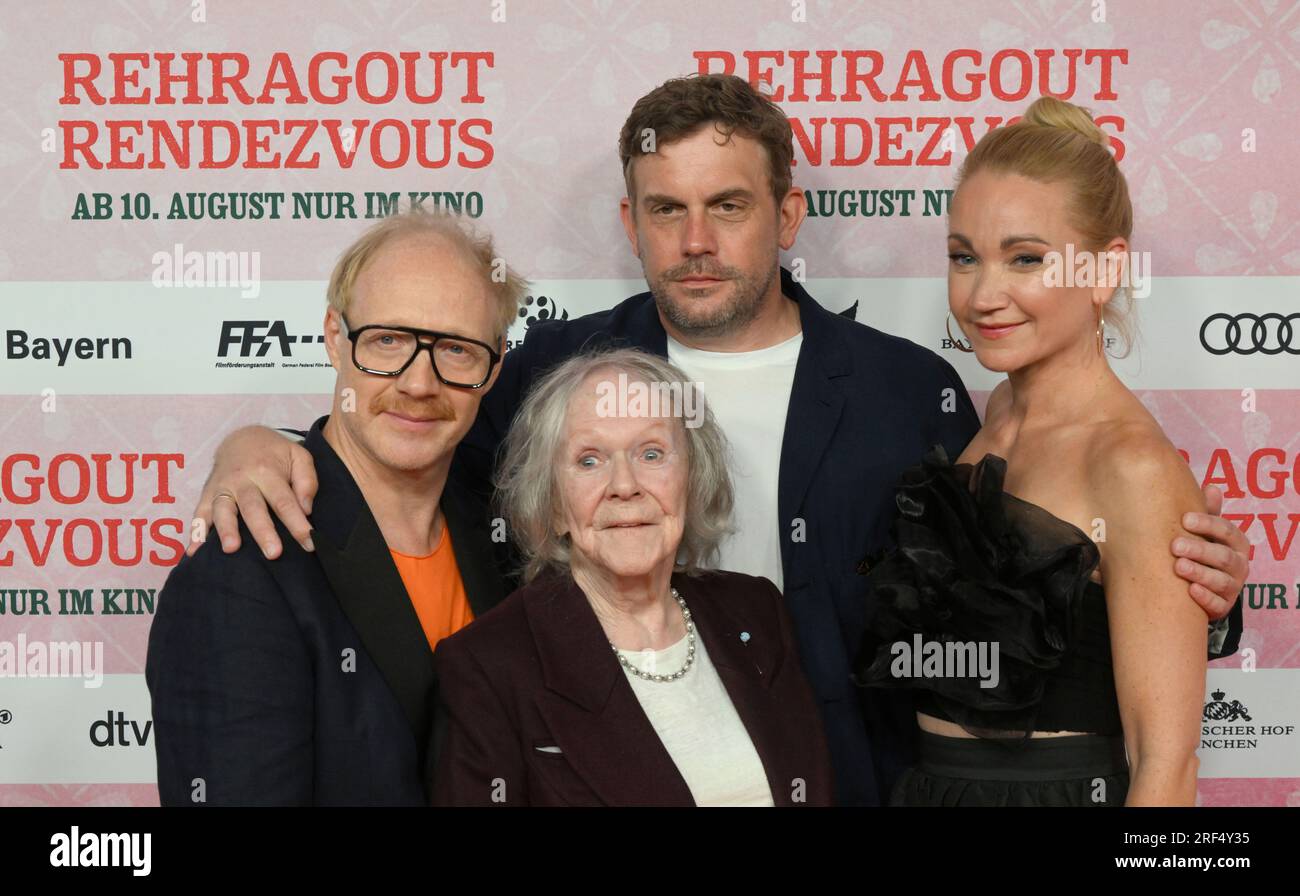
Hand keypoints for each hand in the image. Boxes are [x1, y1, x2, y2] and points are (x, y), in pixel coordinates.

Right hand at [188, 426, 318, 558]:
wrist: (242, 438)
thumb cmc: (275, 454)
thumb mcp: (298, 456)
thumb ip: (307, 480)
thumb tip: (306, 509)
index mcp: (267, 471)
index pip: (284, 501)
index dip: (297, 524)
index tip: (309, 543)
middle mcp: (242, 480)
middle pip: (253, 508)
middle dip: (263, 532)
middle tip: (273, 553)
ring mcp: (222, 488)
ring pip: (223, 510)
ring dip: (226, 530)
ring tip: (231, 549)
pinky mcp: (207, 495)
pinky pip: (199, 514)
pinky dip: (195, 532)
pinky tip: (194, 551)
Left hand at [1170, 484, 1248, 621]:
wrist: (1199, 585)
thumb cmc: (1201, 549)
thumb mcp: (1204, 530)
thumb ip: (1208, 512)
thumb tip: (1212, 487)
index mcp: (1236, 543)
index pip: (1227, 530)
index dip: (1207, 524)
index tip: (1184, 519)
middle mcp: (1239, 565)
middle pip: (1223, 556)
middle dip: (1200, 550)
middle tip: (1175, 545)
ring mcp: (1233, 587)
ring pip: (1221, 581)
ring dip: (1200, 573)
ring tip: (1179, 566)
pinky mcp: (1223, 606)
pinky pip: (1217, 604)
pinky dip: (1205, 597)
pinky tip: (1190, 590)